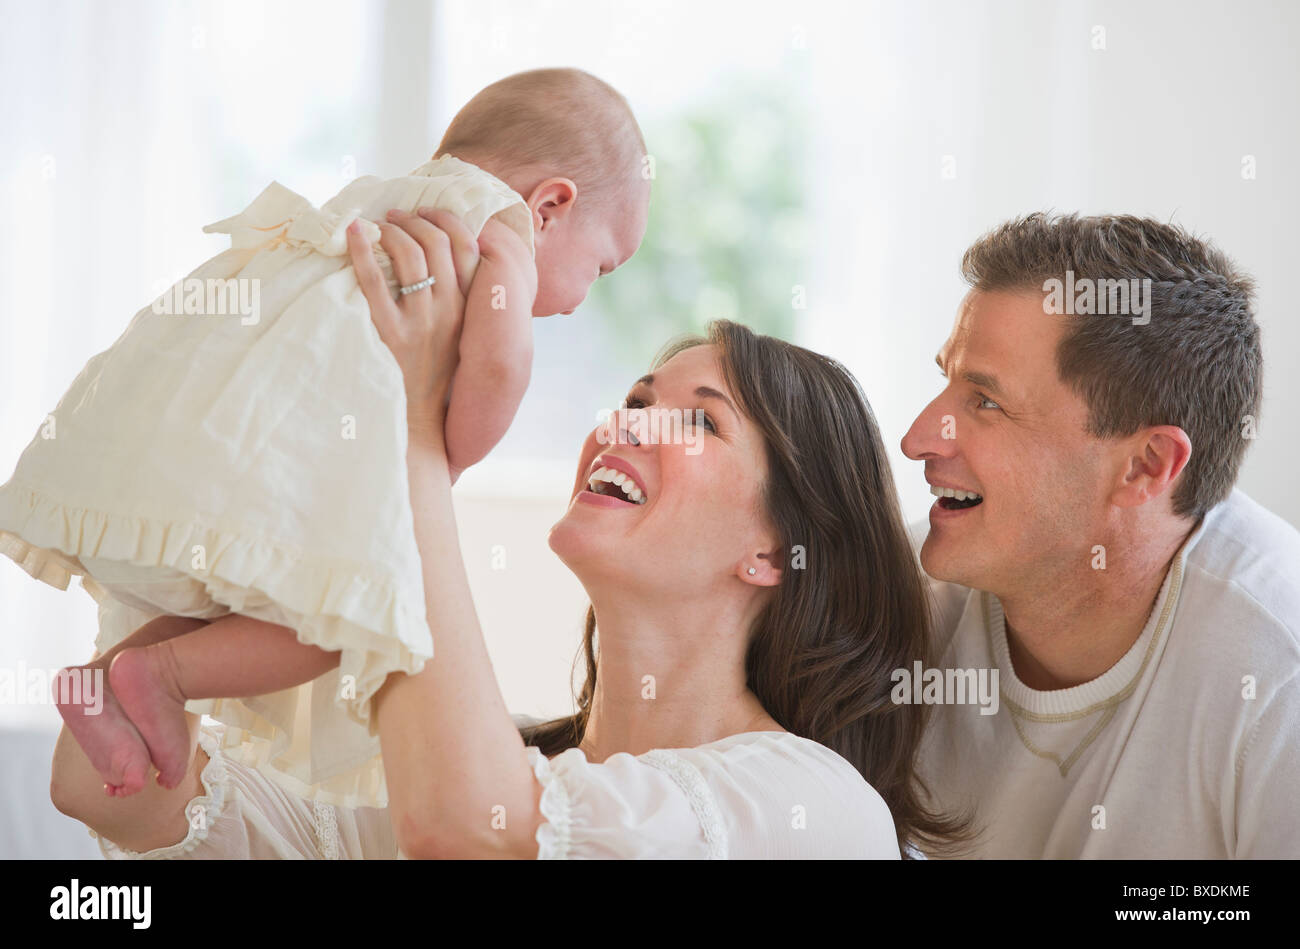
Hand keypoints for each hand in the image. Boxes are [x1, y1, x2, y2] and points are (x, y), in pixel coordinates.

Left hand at [345, 209, 469, 439]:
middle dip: (416, 220)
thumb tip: (447, 259)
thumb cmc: (436, 373)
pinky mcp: (391, 332)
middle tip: (396, 216)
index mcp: (469, 308)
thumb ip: (459, 300)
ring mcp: (421, 321)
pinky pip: (375, 281)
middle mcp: (450, 310)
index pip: (469, 248)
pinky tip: (356, 233)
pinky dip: (363, 250)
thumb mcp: (461, 334)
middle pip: (438, 244)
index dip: (447, 220)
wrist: (420, 417)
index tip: (428, 212)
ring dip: (393, 230)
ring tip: (379, 225)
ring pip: (410, 255)